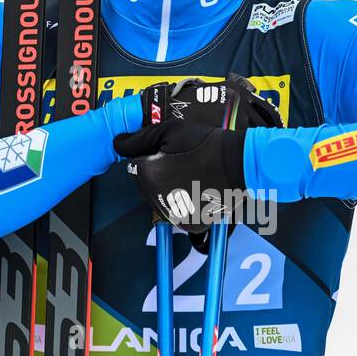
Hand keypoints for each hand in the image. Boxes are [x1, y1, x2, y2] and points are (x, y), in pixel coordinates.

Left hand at [114, 74, 281, 241]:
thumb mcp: (167, 130)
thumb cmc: (204, 144)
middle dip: (156, 173)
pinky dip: (182, 203)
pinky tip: (196, 188)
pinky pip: (177, 213)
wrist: (238, 162)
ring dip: (168, 189)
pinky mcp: (189, 224)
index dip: (149, 155)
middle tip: (180, 161)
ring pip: (160, 200)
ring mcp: (174, 214)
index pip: (134, 166)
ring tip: (190, 174)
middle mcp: (157, 198)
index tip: (165, 151)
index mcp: (147, 175)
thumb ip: (137, 139)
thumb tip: (118, 144)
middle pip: (145, 185)